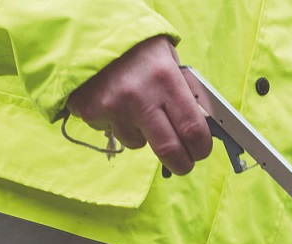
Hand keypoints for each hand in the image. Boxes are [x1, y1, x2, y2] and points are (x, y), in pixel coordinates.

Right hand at [68, 37, 213, 174]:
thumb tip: (201, 125)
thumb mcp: (168, 59)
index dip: (201, 147)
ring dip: (143, 135)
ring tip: (136, 107)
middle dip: (181, 163)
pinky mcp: (91, 113)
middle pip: (169, 150)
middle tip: (183, 163)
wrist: (90, 31)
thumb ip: (184, 92)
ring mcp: (114, 108)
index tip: (200, 150)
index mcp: (165, 79)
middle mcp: (140, 96)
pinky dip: (119, 125)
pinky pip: (114, 133)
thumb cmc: (137, 47)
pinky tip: (115, 102)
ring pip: (138, 143)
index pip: (192, 129)